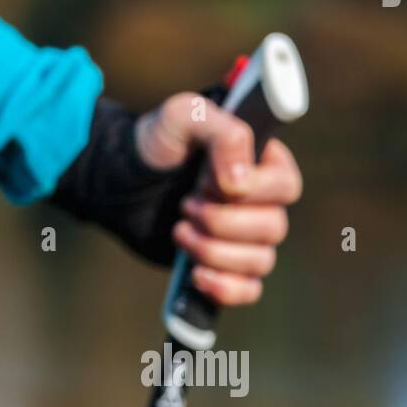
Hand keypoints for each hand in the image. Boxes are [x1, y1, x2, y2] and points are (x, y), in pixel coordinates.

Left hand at [135, 92, 302, 306]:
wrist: (120, 178)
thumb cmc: (157, 141)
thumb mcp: (182, 116)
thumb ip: (220, 131)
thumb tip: (239, 181)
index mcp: (263, 163)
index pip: (285, 186)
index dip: (249, 190)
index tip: (207, 182)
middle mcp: (261, 202)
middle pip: (273, 228)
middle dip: (221, 221)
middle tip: (185, 204)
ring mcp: (245, 236)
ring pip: (260, 261)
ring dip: (213, 251)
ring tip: (179, 230)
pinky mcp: (225, 264)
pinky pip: (247, 290)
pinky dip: (224, 287)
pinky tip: (196, 274)